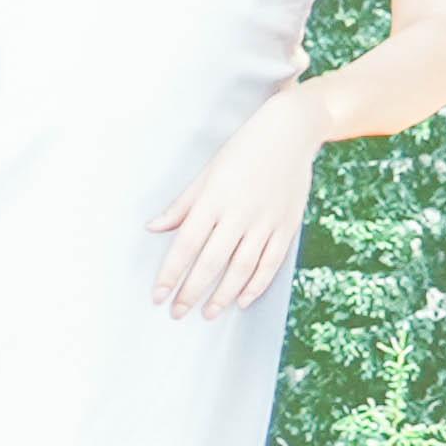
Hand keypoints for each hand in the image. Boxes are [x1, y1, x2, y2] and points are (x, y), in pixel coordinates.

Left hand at [153, 101, 320, 317]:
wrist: (290, 133)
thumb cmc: (243, 150)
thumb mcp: (207, 173)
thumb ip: (182, 205)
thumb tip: (154, 228)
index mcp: (213, 199)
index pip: (186, 245)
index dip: (171, 274)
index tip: (158, 295)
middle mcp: (239, 214)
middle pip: (211, 262)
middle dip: (192, 291)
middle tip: (177, 313)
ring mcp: (266, 222)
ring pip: (242, 268)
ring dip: (222, 295)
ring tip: (207, 313)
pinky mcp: (287, 226)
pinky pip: (271, 263)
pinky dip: (256, 285)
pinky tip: (242, 300)